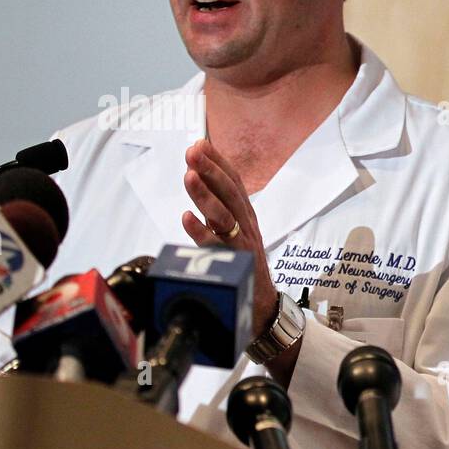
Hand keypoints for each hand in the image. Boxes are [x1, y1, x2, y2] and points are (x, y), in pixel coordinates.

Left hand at [180, 141, 281, 354]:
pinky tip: (186, 219)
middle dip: (212, 170)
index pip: (234, 182)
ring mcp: (242, 245)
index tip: (201, 142)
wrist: (263, 305)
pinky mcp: (236, 266)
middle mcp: (247, 226)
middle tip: (193, 151)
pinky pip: (217, 248)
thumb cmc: (245, 266)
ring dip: (206, 195)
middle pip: (231, 193)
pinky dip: (202, 233)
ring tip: (188, 176)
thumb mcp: (236, 232)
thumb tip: (198, 179)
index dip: (219, 161)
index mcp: (247, 216)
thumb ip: (219, 208)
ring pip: (225, 216)